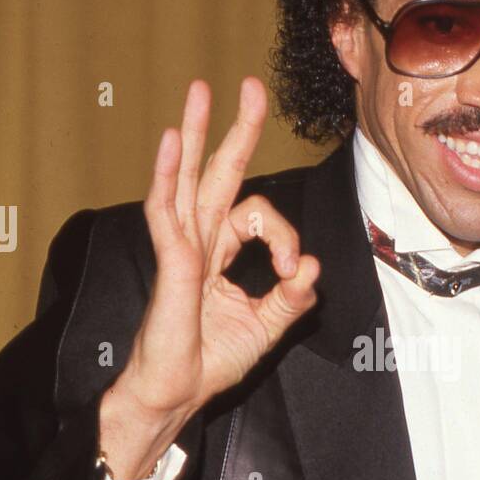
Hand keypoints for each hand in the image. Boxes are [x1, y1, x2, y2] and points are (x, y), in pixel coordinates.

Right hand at [98, 77, 320, 479]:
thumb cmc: (210, 361)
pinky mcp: (171, 264)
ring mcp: (181, 249)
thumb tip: (313, 266)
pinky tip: (170, 141)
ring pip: (187, 179)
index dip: (283, 235)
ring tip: (200, 90)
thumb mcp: (267, 327)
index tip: (293, 269)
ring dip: (193, 133)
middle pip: (217, 173)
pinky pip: (167, 212)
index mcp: (220, 252)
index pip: (257, 215)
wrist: (177, 394)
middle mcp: (199, 241)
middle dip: (235, 129)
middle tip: (250, 86)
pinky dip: (166, 175)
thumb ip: (292, 298)